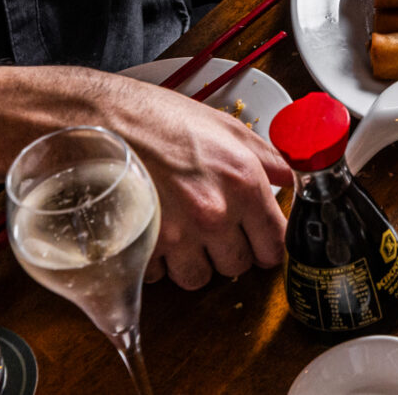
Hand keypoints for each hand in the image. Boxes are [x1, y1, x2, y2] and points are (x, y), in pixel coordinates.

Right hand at [98, 77, 289, 288]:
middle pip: (239, 266)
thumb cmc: (164, 119)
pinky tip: (156, 234)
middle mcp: (214, 215)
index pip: (275, 244)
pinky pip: (160, 277)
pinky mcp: (141, 248)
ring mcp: (176, 236)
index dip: (270, 245)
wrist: (104, 120)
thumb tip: (293, 176)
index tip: (262, 241)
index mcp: (244, 184)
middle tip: (219, 231)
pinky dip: (159, 262)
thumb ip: (267, 158)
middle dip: (232, 252)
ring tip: (186, 234)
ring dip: (196, 262)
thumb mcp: (228, 129)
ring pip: (199, 278)